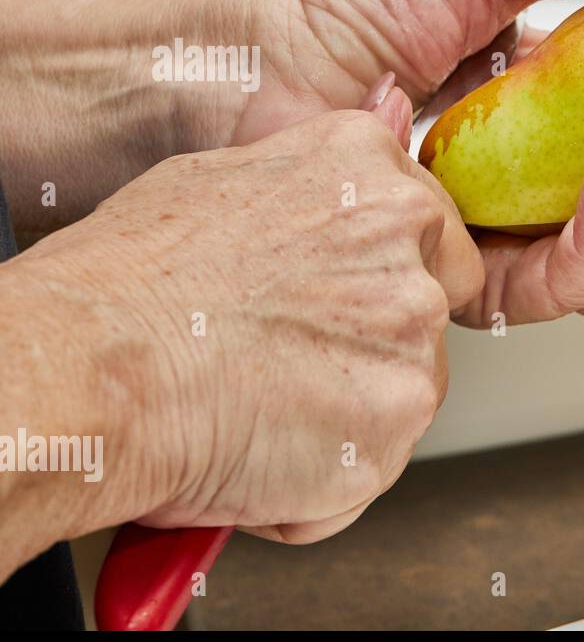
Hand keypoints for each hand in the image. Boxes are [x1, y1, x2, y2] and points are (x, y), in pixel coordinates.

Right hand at [12, 90, 481, 545]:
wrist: (93, 372)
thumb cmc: (130, 282)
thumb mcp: (222, 180)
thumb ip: (314, 184)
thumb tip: (348, 174)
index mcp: (368, 169)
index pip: (429, 227)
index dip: (383, 272)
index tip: (341, 298)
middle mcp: (410, 243)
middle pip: (432, 304)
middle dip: (379, 338)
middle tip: (296, 358)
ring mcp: (413, 335)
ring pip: (407, 384)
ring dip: (351, 407)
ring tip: (258, 404)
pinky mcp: (397, 421)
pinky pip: (376, 458)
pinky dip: (326, 472)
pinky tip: (260, 449)